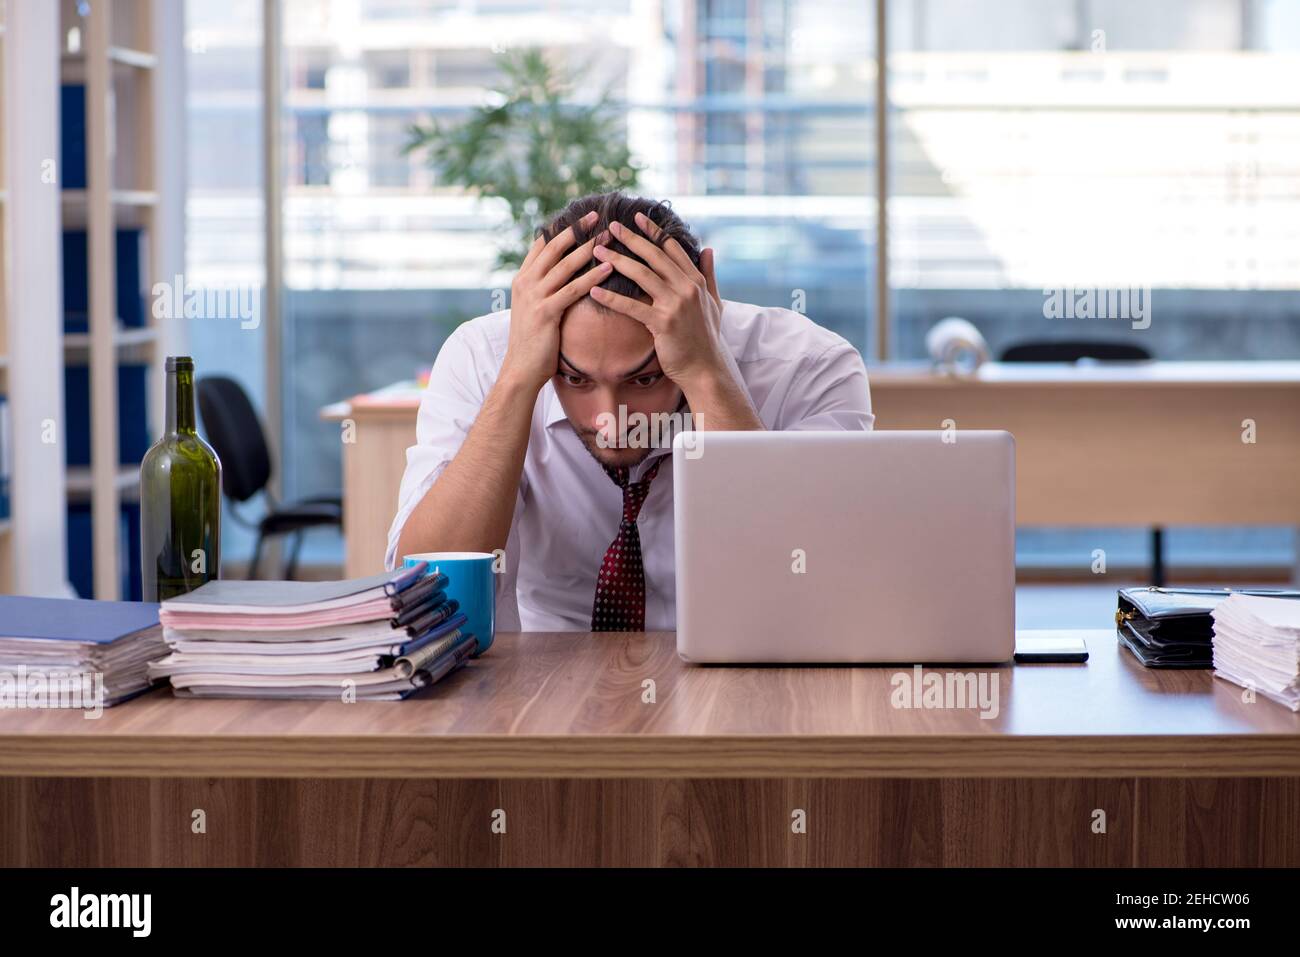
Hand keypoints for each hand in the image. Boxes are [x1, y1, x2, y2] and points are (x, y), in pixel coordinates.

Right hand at [502, 209, 611, 391]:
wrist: (520, 369)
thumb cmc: (533, 342)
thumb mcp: (534, 309)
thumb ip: (544, 290)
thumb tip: (561, 277)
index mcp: (522, 279)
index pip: (541, 245)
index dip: (561, 229)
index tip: (581, 216)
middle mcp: (525, 283)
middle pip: (553, 248)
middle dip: (576, 230)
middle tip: (597, 215)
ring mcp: (534, 297)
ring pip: (565, 265)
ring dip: (589, 249)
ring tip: (609, 236)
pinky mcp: (545, 312)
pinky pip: (572, 289)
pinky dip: (591, 276)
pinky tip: (608, 267)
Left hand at [588, 211, 727, 390]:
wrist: (705, 369)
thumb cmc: (706, 338)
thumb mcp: (714, 302)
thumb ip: (710, 274)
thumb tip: (709, 249)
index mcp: (696, 281)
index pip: (672, 249)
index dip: (654, 232)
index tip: (637, 217)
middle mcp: (687, 288)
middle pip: (654, 256)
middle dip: (631, 239)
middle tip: (611, 226)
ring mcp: (676, 305)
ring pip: (642, 275)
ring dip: (617, 261)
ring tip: (597, 251)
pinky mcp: (663, 323)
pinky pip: (632, 306)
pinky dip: (612, 298)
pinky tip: (594, 291)